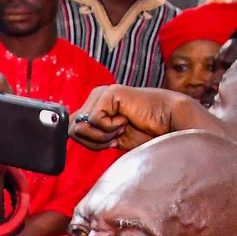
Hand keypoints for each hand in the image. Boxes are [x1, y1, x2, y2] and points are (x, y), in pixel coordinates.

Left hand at [69, 83, 211, 152]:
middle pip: (73, 129)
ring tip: (122, 127)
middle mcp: (95, 97)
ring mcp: (101, 93)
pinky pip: (94, 120)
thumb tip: (68, 131)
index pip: (71, 129)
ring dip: (102, 135)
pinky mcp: (109, 93)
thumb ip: (88, 134)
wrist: (168, 123)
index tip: (110, 141)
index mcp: (94, 106)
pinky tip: (126, 119)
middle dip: (94, 141)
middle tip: (117, 135)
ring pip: (81, 126)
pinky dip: (110, 127)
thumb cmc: (144, 132)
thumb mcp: (109, 138)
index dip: (88, 142)